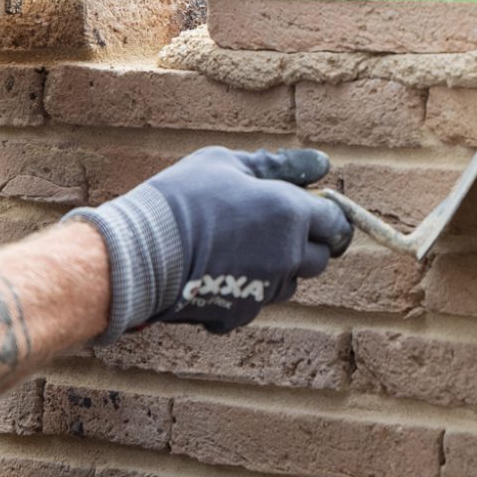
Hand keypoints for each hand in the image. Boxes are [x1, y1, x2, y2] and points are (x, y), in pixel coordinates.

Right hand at [66, 146, 352, 336]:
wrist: (140, 251)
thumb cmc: (183, 198)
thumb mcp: (228, 164)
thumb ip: (279, 166)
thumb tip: (323, 166)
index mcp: (290, 214)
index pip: (336, 223)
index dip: (328, 217)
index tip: (311, 212)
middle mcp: (287, 255)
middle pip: (319, 259)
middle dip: (305, 245)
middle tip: (270, 229)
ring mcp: (265, 289)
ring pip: (288, 283)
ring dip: (275, 268)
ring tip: (235, 248)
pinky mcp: (241, 313)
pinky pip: (255, 301)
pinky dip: (244, 289)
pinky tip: (215, 270)